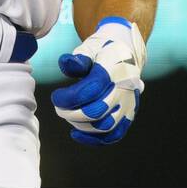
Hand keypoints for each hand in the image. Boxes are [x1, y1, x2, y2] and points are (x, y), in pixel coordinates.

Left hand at [51, 17, 146, 144]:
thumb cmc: (103, 51)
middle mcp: (124, 89)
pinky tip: (77, 132)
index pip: (90, 91)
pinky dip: (94, 139)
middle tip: (59, 108)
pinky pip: (114, 135)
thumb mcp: (90, 48)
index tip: (56, 97)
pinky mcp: (129, 114)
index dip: (69, 98)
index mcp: (113, 71)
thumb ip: (78, 58)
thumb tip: (65, 63)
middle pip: (96, 111)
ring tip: (68, 116)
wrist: (127, 52)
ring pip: (104, 126)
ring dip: (81, 126)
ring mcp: (128, 104)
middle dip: (71, 113)